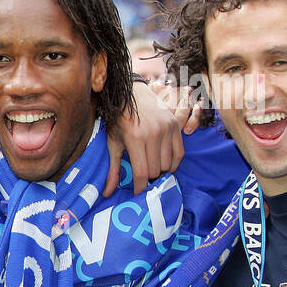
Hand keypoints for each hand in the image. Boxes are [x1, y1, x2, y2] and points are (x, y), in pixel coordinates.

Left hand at [105, 81, 185, 196]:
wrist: (132, 93)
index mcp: (135, 139)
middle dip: (148, 178)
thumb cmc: (119, 120)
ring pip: (168, 164)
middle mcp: (153, 134)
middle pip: (156, 170)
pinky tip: (164, 164)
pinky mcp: (176, 125)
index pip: (141, 173)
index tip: (137, 193)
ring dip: (160, 171)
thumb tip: (107, 194)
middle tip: (142, 177)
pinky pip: (179, 153)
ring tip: (151, 168)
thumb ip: (113, 170)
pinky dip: (173, 163)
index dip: (140, 187)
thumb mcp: (113, 144)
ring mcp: (167, 129)